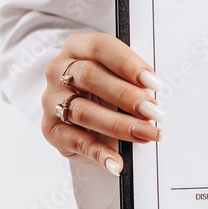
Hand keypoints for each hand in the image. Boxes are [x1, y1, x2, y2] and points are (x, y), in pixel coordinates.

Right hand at [41, 32, 164, 174]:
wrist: (82, 115)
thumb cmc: (105, 88)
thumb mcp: (117, 75)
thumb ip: (132, 79)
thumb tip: (155, 93)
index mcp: (77, 47)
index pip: (100, 47)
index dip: (128, 63)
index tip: (153, 81)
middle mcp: (59, 70)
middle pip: (91, 77)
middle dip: (127, 96)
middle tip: (154, 111)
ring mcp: (52, 100)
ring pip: (84, 111)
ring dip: (120, 125)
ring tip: (146, 134)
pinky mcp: (51, 129)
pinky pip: (77, 142)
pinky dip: (100, 153)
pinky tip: (117, 161)